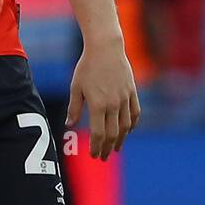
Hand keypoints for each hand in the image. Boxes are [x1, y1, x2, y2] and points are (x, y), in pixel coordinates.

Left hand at [66, 38, 139, 158]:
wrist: (106, 47)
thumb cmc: (87, 66)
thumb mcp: (76, 87)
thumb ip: (74, 108)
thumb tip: (69, 125)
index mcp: (98, 105)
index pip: (98, 134)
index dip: (96, 147)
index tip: (94, 155)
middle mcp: (113, 104)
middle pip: (112, 134)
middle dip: (107, 148)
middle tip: (103, 157)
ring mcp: (125, 98)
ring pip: (126, 126)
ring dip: (120, 140)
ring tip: (115, 147)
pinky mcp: (132, 91)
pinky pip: (135, 112)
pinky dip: (132, 124)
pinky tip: (128, 130)